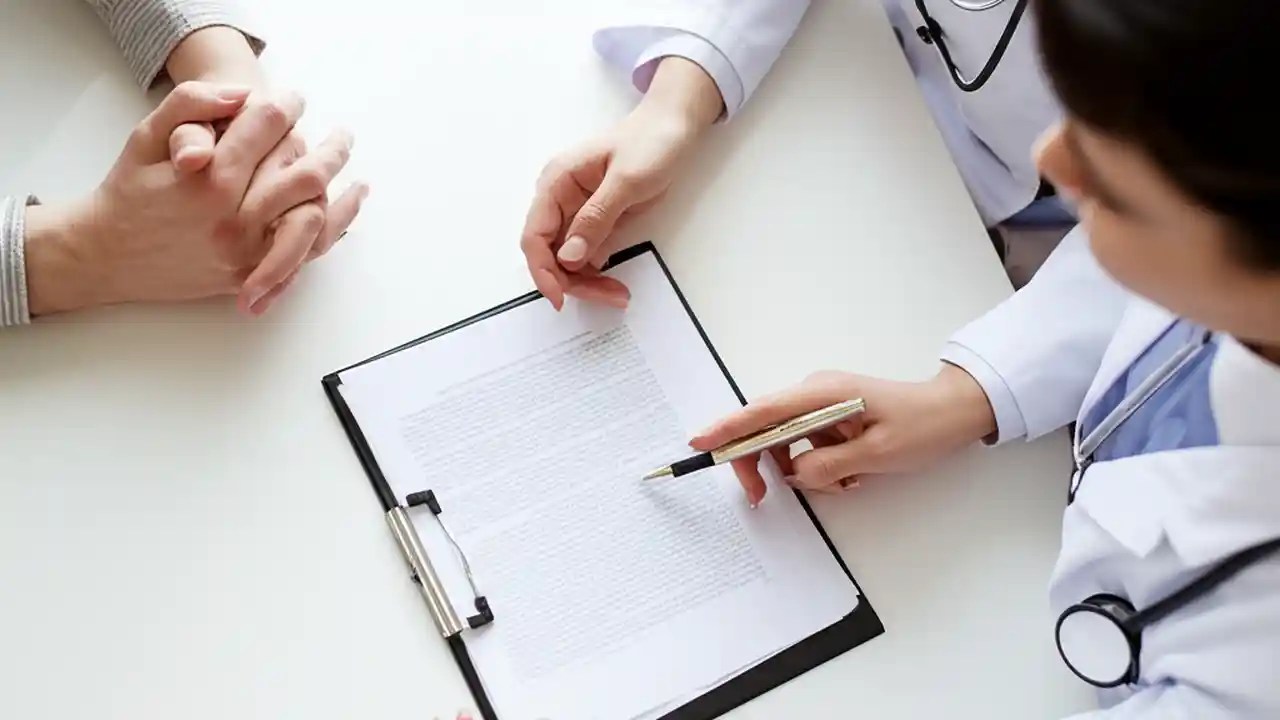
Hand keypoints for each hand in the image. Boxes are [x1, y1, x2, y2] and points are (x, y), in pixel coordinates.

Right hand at [24, 82, 360, 314]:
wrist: (107, 255)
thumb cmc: (129, 192)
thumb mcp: (146, 136)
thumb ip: (190, 106)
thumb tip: (241, 95)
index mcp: (211, 175)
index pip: (267, 127)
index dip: (285, 105)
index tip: (292, 99)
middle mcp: (234, 214)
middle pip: (306, 171)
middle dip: (329, 146)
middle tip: (338, 133)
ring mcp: (246, 248)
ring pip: (314, 211)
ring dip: (339, 181)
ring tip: (346, 158)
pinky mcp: (251, 271)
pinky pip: (307, 249)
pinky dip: (337, 222)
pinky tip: (352, 199)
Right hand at [521, 57, 722, 309]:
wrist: (675, 128)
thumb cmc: (651, 143)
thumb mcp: (626, 181)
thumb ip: (596, 218)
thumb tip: (569, 256)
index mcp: (557, 183)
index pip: (535, 236)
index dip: (543, 270)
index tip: (561, 298)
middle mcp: (560, 199)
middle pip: (551, 253)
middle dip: (573, 281)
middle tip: (608, 297)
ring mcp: (577, 211)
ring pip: (568, 260)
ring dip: (587, 281)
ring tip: (618, 293)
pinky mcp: (596, 221)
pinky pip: (587, 255)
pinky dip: (598, 273)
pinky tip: (616, 281)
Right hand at [690, 365, 997, 505]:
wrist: (954, 412)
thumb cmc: (922, 425)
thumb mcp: (877, 455)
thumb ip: (828, 466)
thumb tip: (793, 475)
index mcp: (822, 393)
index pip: (763, 412)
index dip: (728, 428)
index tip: (699, 442)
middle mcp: (815, 393)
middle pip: (766, 430)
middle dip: (761, 465)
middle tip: (763, 497)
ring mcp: (822, 405)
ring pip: (789, 445)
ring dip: (805, 472)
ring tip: (846, 483)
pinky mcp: (831, 419)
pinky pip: (809, 448)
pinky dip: (821, 467)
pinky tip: (852, 475)